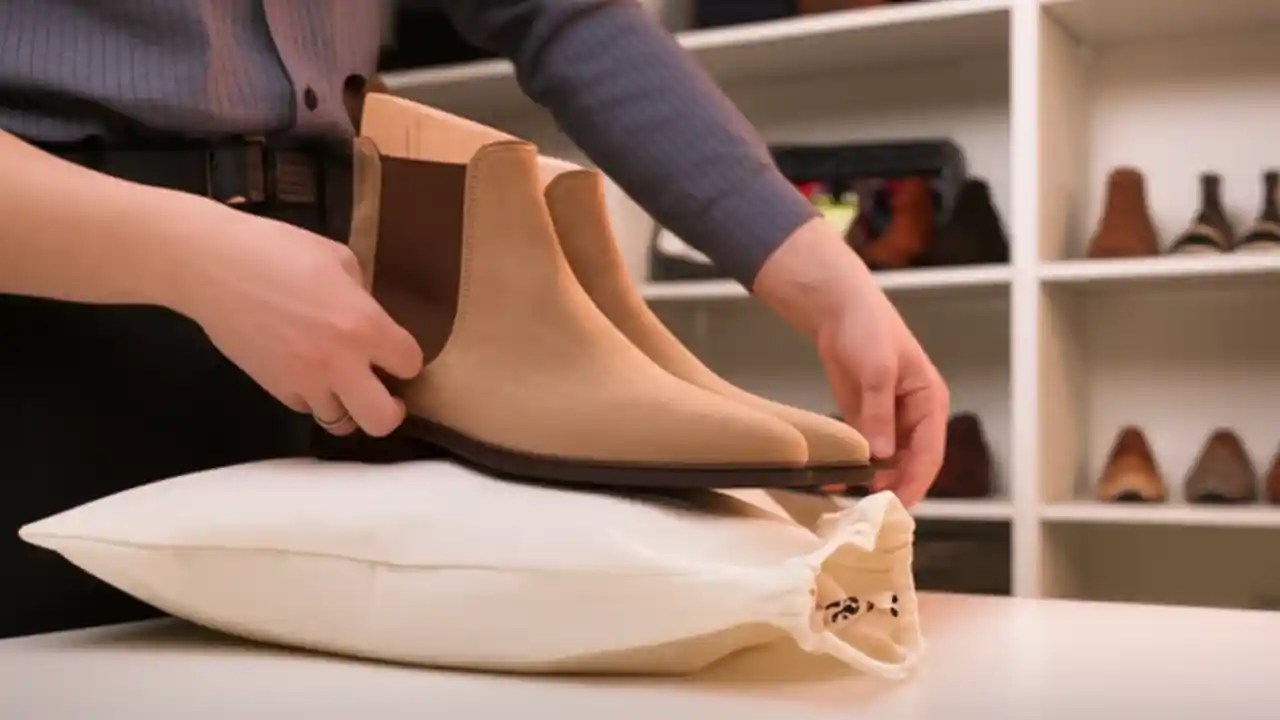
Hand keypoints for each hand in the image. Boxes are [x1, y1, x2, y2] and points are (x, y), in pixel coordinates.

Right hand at [169, 200, 422, 436]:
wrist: (211, 267)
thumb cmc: (276, 250)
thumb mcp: (337, 259)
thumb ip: (362, 295)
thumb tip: (369, 315)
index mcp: (362, 325)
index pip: (410, 363)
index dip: (407, 359)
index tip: (397, 353)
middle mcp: (339, 363)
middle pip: (382, 421)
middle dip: (391, 411)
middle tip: (387, 395)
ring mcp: (304, 382)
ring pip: (340, 422)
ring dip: (349, 406)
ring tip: (346, 387)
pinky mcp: (274, 389)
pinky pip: (306, 408)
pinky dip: (313, 398)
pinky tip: (310, 375)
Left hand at [754, 218, 948, 506]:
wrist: (838, 310)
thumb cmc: (869, 329)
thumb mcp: (877, 370)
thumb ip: (878, 413)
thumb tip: (879, 455)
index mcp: (929, 402)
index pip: (930, 453)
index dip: (916, 481)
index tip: (898, 504)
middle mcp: (914, 416)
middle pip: (910, 463)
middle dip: (893, 486)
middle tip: (871, 510)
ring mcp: (888, 420)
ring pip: (887, 462)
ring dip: (872, 480)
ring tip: (850, 500)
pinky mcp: (864, 418)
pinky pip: (863, 450)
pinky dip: (854, 466)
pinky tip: (836, 480)